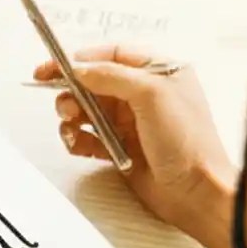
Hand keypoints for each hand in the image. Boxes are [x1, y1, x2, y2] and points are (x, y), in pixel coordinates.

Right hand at [33, 45, 236, 244]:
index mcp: (159, 73)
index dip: (81, 60)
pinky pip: (87, 137)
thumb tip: (79, 68)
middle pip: (93, 83)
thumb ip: (113, 76)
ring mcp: (131, 122)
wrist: (194, 192)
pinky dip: (76, 139)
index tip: (52, 68)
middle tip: (65, 105)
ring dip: (71, 117)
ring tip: (71, 126)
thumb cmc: (188, 143)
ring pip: (86, 110)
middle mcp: (143, 95)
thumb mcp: (152, 95)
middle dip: (72, 92)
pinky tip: (77, 143)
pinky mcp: (120, 147)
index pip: (112, 55)